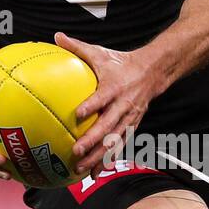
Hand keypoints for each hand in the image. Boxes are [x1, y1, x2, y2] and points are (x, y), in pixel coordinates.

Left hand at [55, 31, 162, 173]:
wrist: (152, 72)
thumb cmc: (120, 63)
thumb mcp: (100, 53)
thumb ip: (77, 47)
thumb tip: (56, 36)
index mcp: (114, 86)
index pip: (102, 97)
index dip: (92, 105)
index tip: (78, 114)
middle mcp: (123, 104)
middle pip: (108, 125)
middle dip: (93, 140)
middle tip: (76, 151)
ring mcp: (129, 117)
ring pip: (114, 140)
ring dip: (99, 156)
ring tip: (83, 168)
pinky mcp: (132, 126)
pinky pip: (119, 145)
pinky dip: (109, 159)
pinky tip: (97, 172)